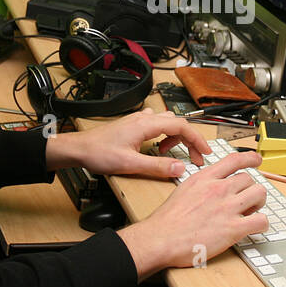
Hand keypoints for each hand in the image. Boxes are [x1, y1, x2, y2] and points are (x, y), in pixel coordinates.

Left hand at [44, 108, 210, 178]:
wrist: (79, 149)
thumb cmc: (98, 153)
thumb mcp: (130, 164)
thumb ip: (157, 166)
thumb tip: (179, 168)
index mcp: (146, 125)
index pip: (181, 126)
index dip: (197, 139)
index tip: (205, 152)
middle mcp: (144, 119)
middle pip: (177, 124)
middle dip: (189, 141)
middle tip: (195, 158)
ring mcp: (139, 120)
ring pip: (168, 123)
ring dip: (175, 138)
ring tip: (169, 155)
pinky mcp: (134, 125)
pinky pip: (157, 125)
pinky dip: (164, 136)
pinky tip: (157, 147)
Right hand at [118, 150, 268, 277]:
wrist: (161, 238)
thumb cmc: (167, 220)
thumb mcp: (183, 190)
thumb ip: (201, 186)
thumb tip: (210, 187)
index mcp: (205, 179)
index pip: (234, 160)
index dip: (249, 158)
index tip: (256, 160)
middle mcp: (219, 189)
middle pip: (249, 179)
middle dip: (250, 189)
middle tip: (246, 200)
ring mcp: (227, 208)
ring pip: (259, 194)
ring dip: (258, 203)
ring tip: (251, 212)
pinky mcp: (233, 228)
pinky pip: (261, 220)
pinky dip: (261, 223)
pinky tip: (253, 227)